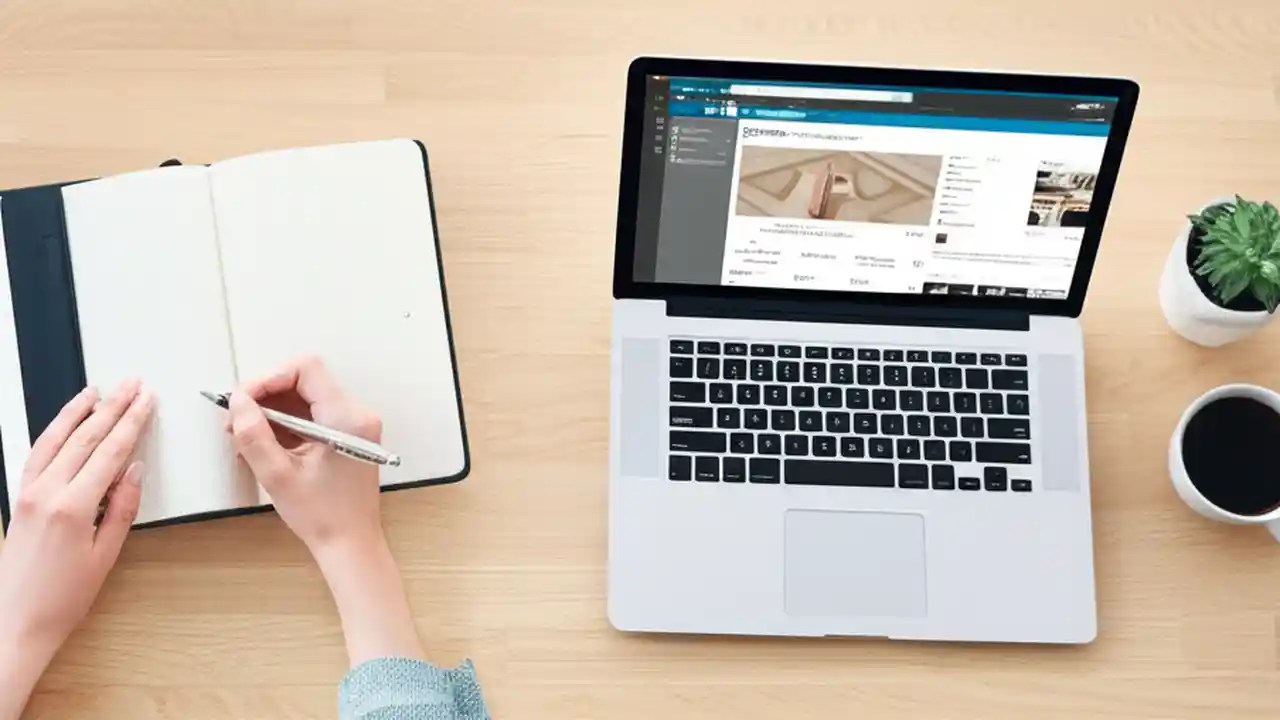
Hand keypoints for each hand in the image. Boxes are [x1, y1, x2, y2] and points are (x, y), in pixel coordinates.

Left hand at [0, 380, 153, 717]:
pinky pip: (37, 453)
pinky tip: (65, 422)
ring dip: (80, 411)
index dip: (133, 422)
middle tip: (132, 385)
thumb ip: (123, 508)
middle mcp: (47, 493)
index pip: (111, 451)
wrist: (15, 620)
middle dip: (113, 407)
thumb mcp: (106, 555)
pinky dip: (54, 431)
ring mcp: (29, 493)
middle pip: (86, 437)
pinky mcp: (20, 498)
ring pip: (57, 438)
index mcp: (74, 507)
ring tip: (99, 389)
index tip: (147, 401)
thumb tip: (134, 471)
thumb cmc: (61, 597)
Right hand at [227, 355, 383, 553]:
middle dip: (265, 397)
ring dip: (271, 412)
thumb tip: (237, 400)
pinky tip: (261, 446)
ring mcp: (353, 424)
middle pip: (303, 382)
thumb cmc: (321, 516)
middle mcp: (356, 414)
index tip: (242, 401)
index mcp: (346, 418)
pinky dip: (284, 425)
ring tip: (242, 437)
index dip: (269, 378)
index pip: (306, 369)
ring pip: (304, 399)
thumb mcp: (277, 475)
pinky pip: (311, 416)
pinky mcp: (346, 435)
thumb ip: (254, 434)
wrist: (351, 544)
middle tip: (234, 422)